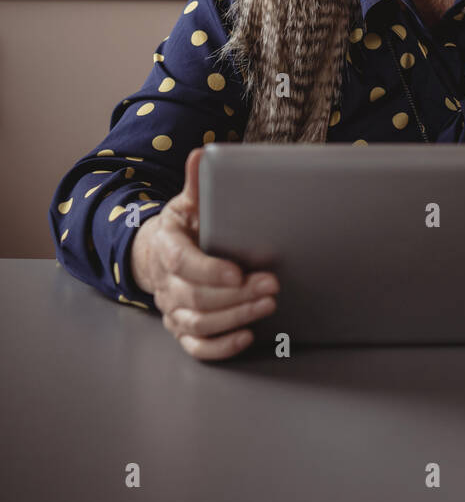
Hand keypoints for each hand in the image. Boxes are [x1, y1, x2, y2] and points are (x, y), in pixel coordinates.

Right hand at [129, 146, 279, 360]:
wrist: (156, 255)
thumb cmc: (181, 228)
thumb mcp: (187, 203)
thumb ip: (197, 183)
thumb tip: (204, 153)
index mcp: (166, 247)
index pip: (182, 264)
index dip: (209, 270)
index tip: (238, 272)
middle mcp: (166, 283)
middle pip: (197, 297)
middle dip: (236, 295)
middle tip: (271, 285)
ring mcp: (172, 309)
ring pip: (199, 323)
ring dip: (235, 316)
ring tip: (267, 305)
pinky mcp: (182, 329)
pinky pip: (196, 347)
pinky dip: (221, 347)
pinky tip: (246, 335)